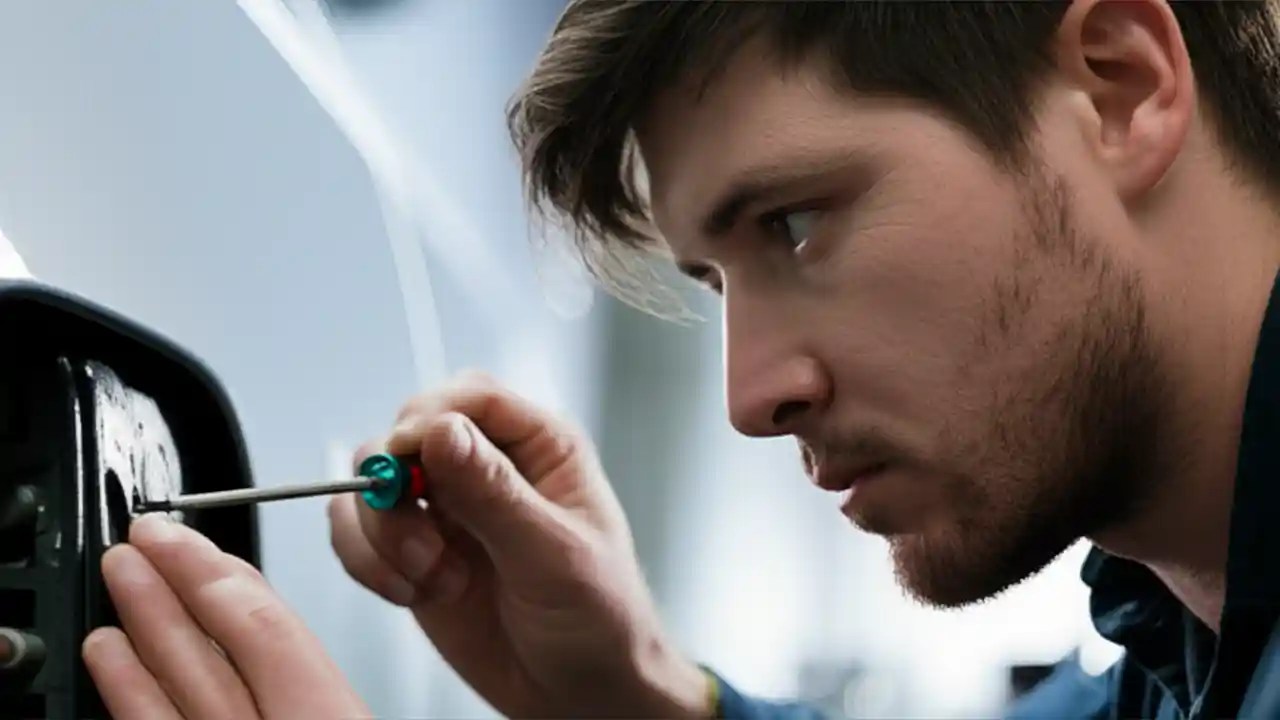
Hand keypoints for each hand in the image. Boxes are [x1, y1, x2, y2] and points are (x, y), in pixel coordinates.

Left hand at [83, 514, 367, 719]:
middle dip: (172, 586)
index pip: (268, 633)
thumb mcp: (361, 710)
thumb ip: (328, 676)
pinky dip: (129, 691)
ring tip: (121, 579)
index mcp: (329, 719)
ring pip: (179, 693)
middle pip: (213, 655)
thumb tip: (269, 614)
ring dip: (144, 628)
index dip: (216, 575)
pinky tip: (111, 660)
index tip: (182, 537)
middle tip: (141, 540)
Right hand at [328, 372, 710, 717]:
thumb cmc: (598, 617)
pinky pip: (358, 533)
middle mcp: (488, 467)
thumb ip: (495, 494)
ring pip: (374, 482)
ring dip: (384, 532)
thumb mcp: (553, 554)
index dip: (429, 416)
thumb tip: (443, 431)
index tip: (405, 454)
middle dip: (397, 482)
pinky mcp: (414, 551)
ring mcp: (447, 508)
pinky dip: (368, 562)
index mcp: (540, 447)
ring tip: (432, 577)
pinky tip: (413, 592)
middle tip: (423, 539)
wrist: (581, 692)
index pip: (472, 398)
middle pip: (408, 432)